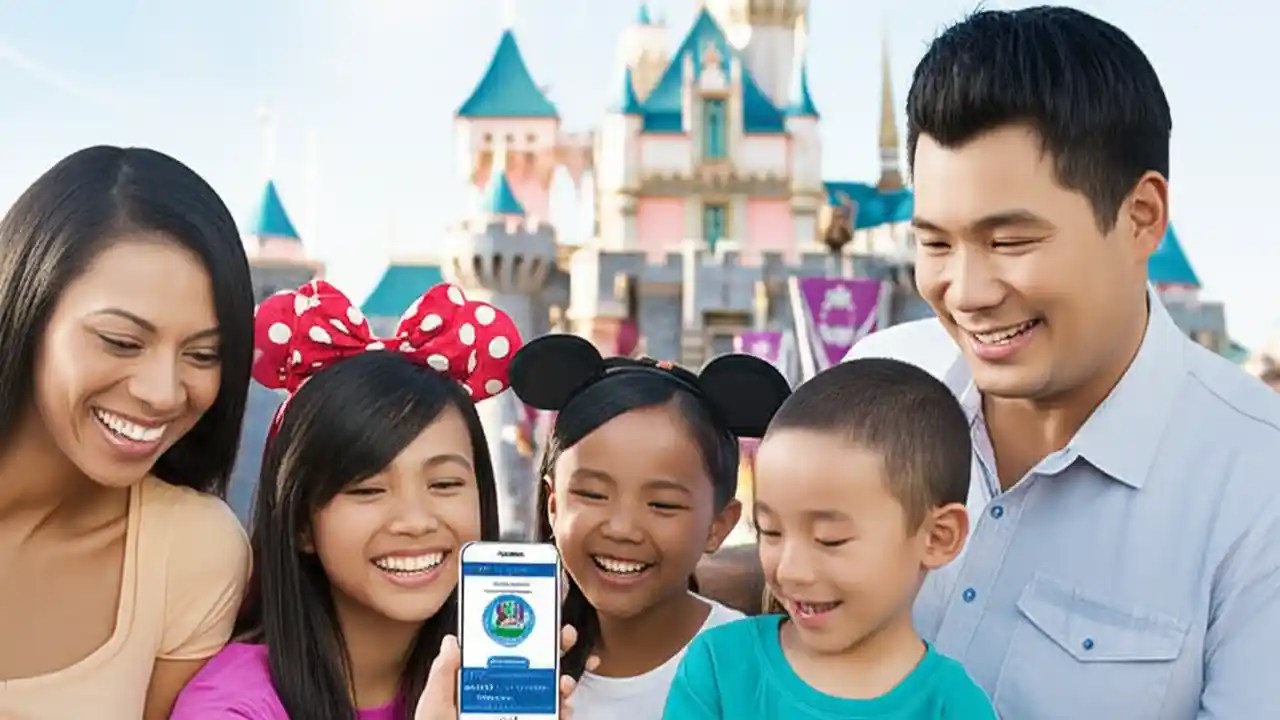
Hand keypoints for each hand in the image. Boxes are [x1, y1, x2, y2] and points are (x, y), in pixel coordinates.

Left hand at [414, 625, 598, 719]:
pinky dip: (564, 712)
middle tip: (566, 636)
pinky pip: (553, 716)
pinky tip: (563, 708)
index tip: (543, 616)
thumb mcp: (435, 702)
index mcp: (485, 679)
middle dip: (558, 647)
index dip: (528, 632)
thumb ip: (443, 672)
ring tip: (564, 681)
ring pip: (552, 691)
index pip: (510, 650)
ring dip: (565, 681)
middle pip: (539, 665)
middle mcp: (507, 693)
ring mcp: (521, 712)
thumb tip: (452, 639)